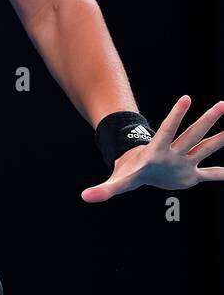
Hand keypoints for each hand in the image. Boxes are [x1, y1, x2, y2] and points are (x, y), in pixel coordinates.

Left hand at [81, 95, 223, 201]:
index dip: (176, 115)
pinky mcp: (190, 175)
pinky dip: (222, 174)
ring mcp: (184, 162)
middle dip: (206, 121)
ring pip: (205, 148)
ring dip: (221, 138)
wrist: (138, 173)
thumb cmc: (128, 172)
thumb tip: (85, 197)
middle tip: (223, 105)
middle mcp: (174, 153)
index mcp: (158, 151)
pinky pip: (211, 174)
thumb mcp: (118, 182)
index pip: (168, 130)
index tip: (186, 98)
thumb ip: (104, 189)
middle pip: (193, 135)